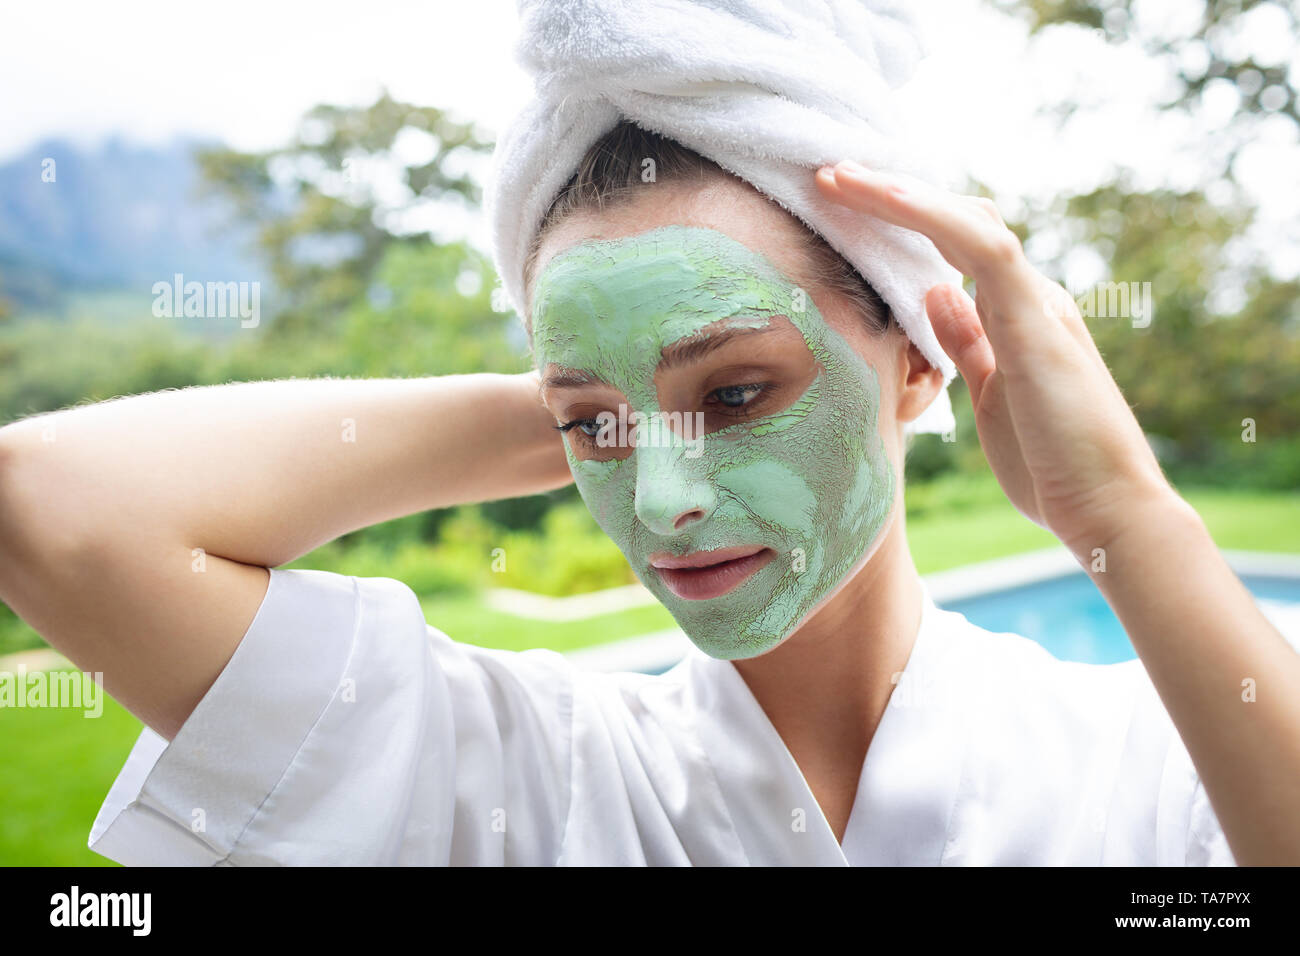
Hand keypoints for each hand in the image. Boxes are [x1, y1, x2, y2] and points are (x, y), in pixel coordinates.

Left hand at [815, 159, 1177, 559]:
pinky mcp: (1036, 318)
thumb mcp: (990, 396)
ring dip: (899, 194)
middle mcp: (1028, 297)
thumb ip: (966, 343)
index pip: (956, 249)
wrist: (1109, 507)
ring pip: (966, 221)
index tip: (845, 209)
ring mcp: (1036, 301)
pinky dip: (931, 215)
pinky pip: (982, 246)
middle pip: (957, 222)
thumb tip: (936, 293)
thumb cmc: (1052, 466)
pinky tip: (883, 195)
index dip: (904, 223)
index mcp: (1015, 317)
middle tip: (830, 176)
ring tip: (839, 176)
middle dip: (892, 196)